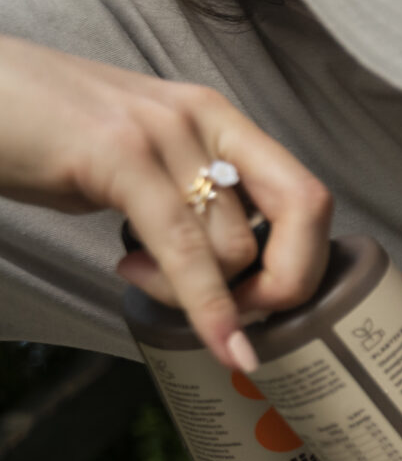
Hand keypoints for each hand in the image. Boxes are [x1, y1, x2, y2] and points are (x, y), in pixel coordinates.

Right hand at [0, 34, 332, 368]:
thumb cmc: (36, 135)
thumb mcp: (133, 167)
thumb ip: (186, 204)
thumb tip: (227, 268)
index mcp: (217, 121)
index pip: (307, 196)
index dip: (305, 262)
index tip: (264, 305)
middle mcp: (205, 119)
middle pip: (300, 217)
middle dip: (280, 286)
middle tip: (231, 319)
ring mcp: (166, 132)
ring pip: (233, 246)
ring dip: (192, 290)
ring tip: (132, 270)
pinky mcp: (121, 154)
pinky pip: (185, 248)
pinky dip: (207, 307)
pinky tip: (215, 341)